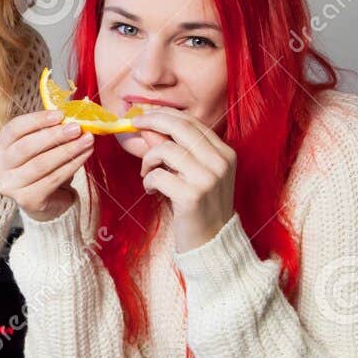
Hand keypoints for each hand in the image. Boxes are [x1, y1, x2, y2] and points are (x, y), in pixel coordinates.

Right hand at [0, 109, 94, 221]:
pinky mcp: (27, 200)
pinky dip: (71, 166)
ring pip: (41, 164)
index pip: (14, 128)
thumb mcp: (40, 146)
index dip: (37, 120)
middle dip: (54, 135)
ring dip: (67, 150)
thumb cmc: (42, 167)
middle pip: (26, 147)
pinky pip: (52, 179)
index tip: (60, 115)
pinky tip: (83, 156)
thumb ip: (48, 131)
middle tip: (76, 128)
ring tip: (86, 141)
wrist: (46, 202)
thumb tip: (71, 117)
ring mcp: (11, 186)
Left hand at [127, 109, 236, 250]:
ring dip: (148, 160)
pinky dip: (148, 181)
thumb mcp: (191, 173)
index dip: (164, 114)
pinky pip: (158, 175)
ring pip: (166, 149)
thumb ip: (174, 148)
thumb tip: (148, 124)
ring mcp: (208, 178)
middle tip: (133, 124)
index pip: (191, 122)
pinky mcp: (192, 195)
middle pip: (180, 127)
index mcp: (224, 153)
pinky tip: (151, 191)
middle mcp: (220, 162)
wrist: (212, 243)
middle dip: (151, 121)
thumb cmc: (198, 206)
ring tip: (147, 174)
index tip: (144, 115)